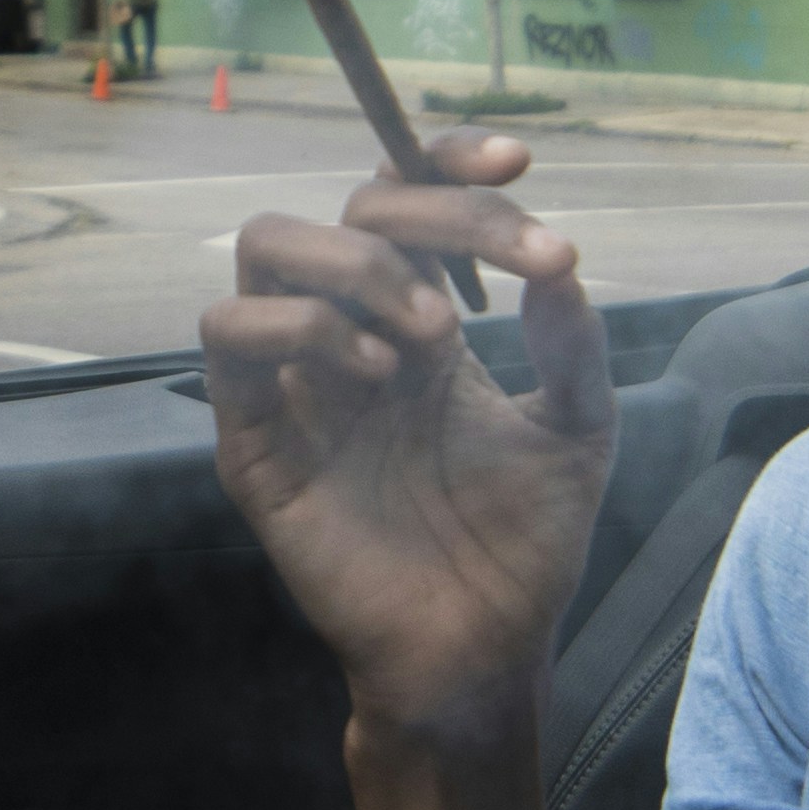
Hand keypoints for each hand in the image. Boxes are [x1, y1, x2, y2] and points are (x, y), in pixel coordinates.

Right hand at [205, 134, 617, 745]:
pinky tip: (378, 375)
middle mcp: (355, 335)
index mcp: (424, 321)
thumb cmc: (526, 546)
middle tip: (497, 279)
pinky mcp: (254, 441)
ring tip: (432, 336)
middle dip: (429, 215)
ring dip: (359, 266)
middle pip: (346, 205)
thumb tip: (561, 260)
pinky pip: (228, 336)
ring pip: (266, 245)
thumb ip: (573, 343)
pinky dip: (303, 327)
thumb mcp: (580, 432)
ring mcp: (298, 384)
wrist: (483, 650)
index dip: (449, 159)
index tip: (520, 161)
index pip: (410, 198)